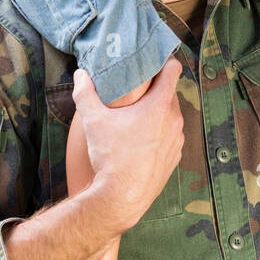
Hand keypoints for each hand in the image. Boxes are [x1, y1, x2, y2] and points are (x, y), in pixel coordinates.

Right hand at [72, 58, 183, 230]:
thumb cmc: (110, 158)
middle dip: (154, 89)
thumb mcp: (93, 121)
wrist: (121, 198)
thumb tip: (81, 75)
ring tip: (137, 115)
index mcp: (159, 105)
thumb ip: (86, 93)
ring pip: (171, 116)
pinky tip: (141, 139)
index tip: (149, 62)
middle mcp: (174, 120)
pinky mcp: (175, 157)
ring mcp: (177, 140)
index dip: (162, 61)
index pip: (173, 69)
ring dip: (157, 112)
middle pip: (170, 92)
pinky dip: (159, 133)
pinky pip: (170, 136)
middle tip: (135, 89)